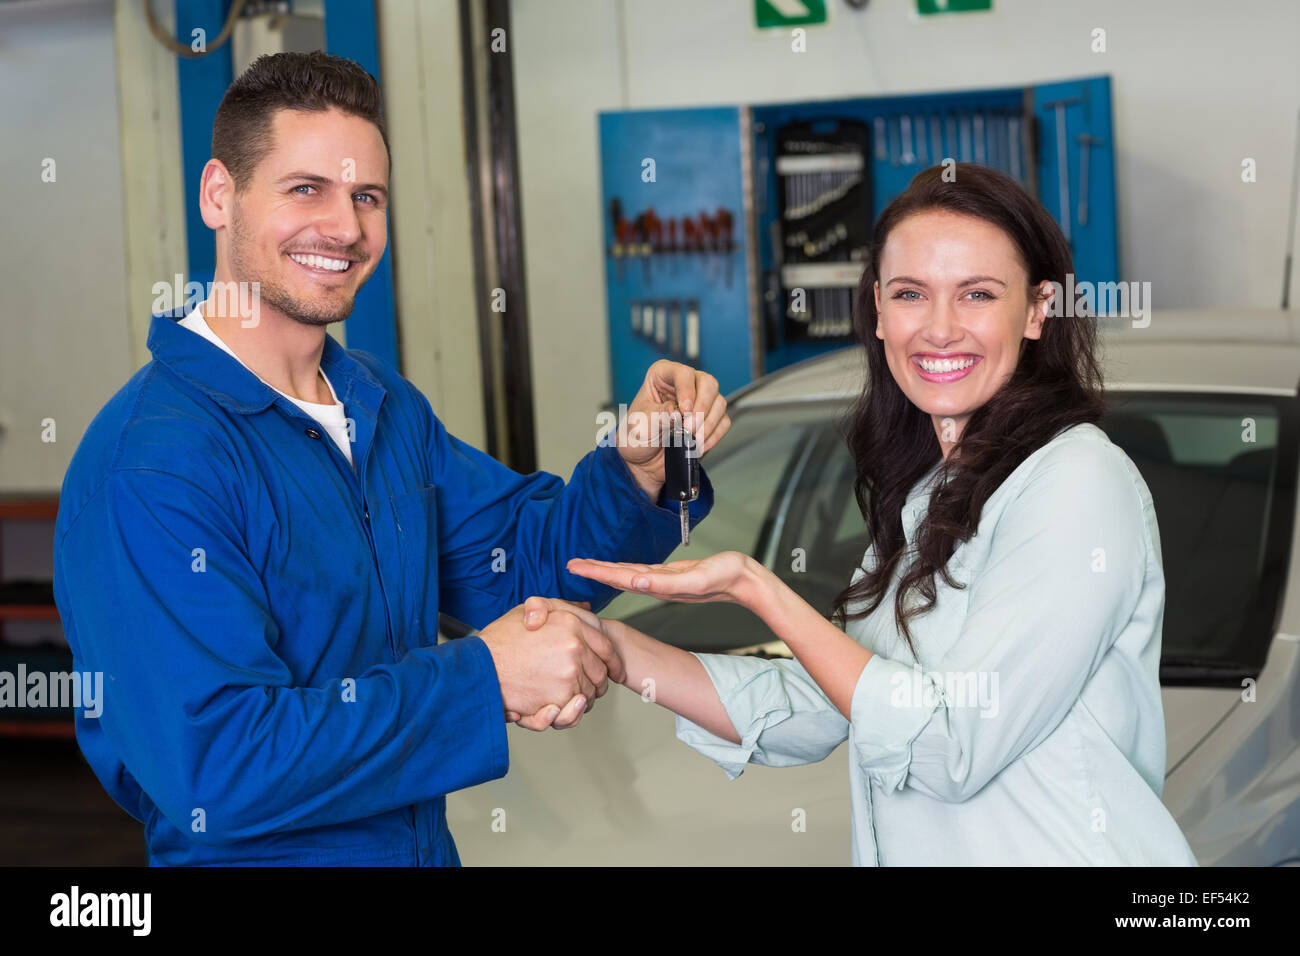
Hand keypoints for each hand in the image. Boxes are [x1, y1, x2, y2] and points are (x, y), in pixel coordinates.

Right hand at [478, 600, 620, 730]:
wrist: (478, 668)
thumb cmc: (499, 641)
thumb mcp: (528, 610)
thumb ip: (559, 608)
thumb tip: (586, 608)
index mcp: (571, 624)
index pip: (606, 646)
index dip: (612, 661)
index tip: (613, 670)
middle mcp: (575, 647)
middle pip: (601, 673)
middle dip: (595, 682)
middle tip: (583, 687)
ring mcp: (569, 674)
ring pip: (590, 693)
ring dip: (581, 699)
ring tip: (564, 697)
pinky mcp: (559, 698)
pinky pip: (576, 710)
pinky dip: (570, 712)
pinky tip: (558, 706)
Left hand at [565, 550, 760, 605]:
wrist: (743, 579)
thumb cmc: (724, 577)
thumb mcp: (694, 579)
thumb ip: (666, 582)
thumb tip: (636, 581)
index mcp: (658, 586)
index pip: (619, 578)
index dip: (596, 572)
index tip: (574, 567)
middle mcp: (657, 585)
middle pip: (618, 577)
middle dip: (594, 571)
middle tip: (570, 565)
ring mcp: (663, 581)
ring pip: (627, 575)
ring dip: (606, 570)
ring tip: (587, 566)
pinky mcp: (672, 574)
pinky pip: (641, 572)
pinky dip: (625, 570)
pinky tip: (618, 570)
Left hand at [615, 360, 731, 489]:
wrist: (643, 460)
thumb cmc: (637, 436)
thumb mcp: (641, 425)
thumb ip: (659, 415)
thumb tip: (677, 412)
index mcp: (662, 376)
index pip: (682, 373)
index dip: (687, 390)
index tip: (685, 411)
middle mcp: (684, 384)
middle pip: (708, 384)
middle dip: (702, 408)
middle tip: (689, 428)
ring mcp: (699, 401)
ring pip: (719, 403)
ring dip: (708, 424)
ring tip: (691, 440)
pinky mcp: (709, 419)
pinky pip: (723, 422)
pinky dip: (713, 435)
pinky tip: (698, 445)